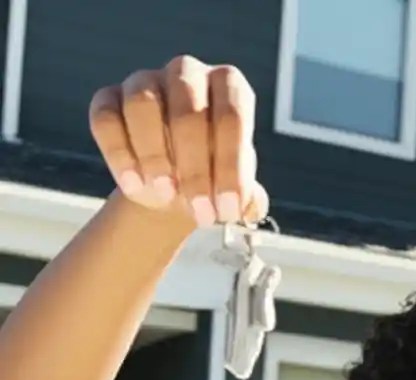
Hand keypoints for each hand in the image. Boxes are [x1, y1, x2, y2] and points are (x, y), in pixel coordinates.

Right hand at [88, 55, 267, 226]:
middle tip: (200, 211)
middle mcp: (188, 73)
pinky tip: (134, 186)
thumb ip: (249, 197)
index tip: (228, 208)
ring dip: (154, 156)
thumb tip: (251, 205)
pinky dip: (119, 154)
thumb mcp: (237, 190)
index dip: (231, 167)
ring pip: (142, 105)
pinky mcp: (108, 98)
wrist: (173, 187)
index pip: (232, 117)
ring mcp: (144, 81)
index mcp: (229, 86)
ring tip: (164, 195)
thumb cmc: (213, 178)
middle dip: (196, 169)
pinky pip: (105, 117)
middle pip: (188, 112)